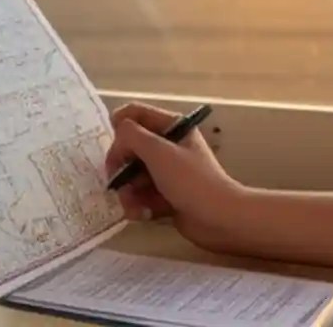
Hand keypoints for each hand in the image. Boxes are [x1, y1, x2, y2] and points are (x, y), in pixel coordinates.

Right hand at [104, 103, 245, 252]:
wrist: (219, 218)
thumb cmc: (191, 180)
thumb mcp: (159, 151)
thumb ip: (132, 136)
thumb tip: (118, 132)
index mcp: (172, 127)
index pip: (135, 114)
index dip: (119, 128)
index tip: (112, 149)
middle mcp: (169, 146)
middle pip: (130, 148)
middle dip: (121, 167)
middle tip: (117, 182)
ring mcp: (168, 172)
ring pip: (132, 176)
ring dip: (128, 192)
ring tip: (134, 206)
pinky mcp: (166, 195)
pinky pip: (142, 196)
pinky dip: (139, 205)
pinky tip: (144, 214)